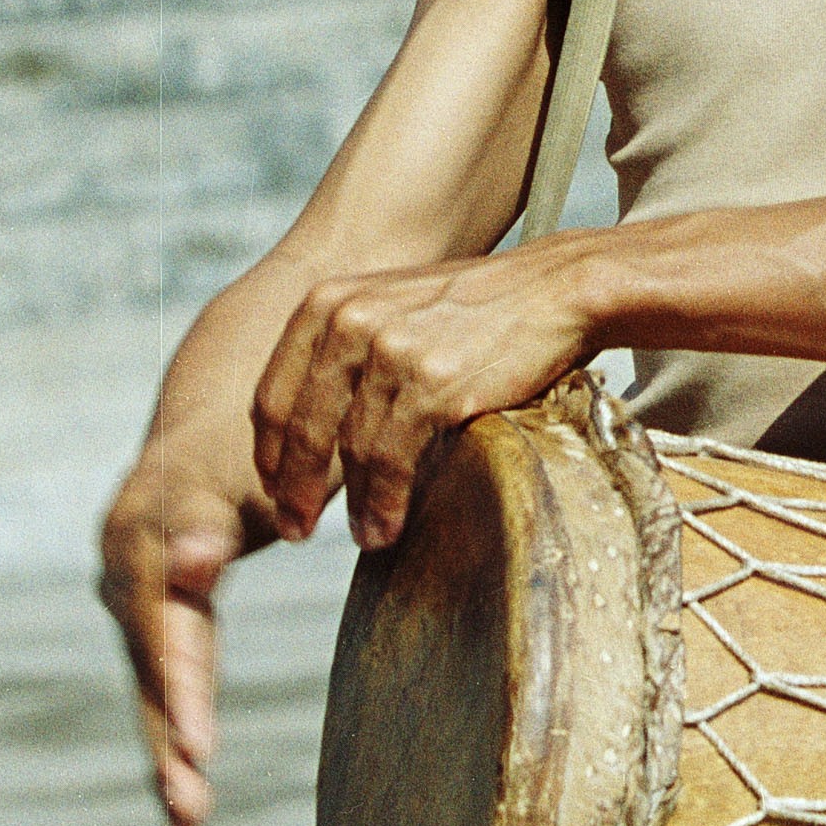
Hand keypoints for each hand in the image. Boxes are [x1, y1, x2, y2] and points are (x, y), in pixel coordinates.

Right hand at [98, 449, 260, 825]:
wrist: (215, 418)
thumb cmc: (270, 437)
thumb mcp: (264, 462)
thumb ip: (226, 514)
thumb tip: (193, 564)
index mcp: (157, 524)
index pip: (168, 621)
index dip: (181, 687)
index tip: (199, 748)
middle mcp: (126, 563)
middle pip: (149, 662)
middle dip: (169, 738)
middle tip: (190, 806)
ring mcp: (128, 592)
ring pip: (148, 685)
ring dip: (167, 760)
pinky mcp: (145, 616)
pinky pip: (156, 686)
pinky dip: (170, 748)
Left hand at [253, 232, 603, 550]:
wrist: (555, 290)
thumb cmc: (480, 307)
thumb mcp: (393, 307)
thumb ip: (348, 349)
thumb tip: (313, 426)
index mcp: (329, 303)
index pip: (272, 395)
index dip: (270, 454)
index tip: (277, 489)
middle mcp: (350, 321)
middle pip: (300, 426)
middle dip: (294, 488)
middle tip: (296, 528)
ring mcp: (391, 351)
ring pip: (349, 449)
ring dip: (351, 505)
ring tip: (361, 535)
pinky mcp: (431, 383)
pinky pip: (390, 459)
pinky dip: (385, 502)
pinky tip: (387, 525)